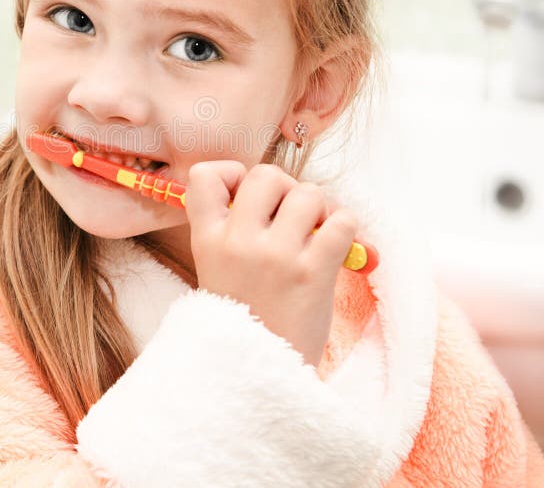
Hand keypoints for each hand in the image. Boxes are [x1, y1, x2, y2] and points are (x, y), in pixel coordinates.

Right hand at [185, 161, 358, 366]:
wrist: (257, 376)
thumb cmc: (242, 318)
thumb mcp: (216, 268)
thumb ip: (231, 228)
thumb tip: (276, 189)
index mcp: (207, 238)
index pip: (205, 174)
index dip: (231, 173)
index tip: (243, 194)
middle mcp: (238, 241)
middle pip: (266, 174)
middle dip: (285, 188)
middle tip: (289, 216)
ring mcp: (276, 255)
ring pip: (308, 192)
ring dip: (318, 208)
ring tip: (314, 233)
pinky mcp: (312, 273)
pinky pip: (341, 221)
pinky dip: (345, 227)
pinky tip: (335, 246)